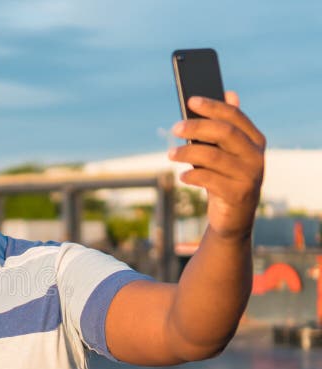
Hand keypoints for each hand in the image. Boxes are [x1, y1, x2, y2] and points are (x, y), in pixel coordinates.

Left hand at [168, 92, 265, 240]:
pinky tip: (182, 176)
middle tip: (174, 128)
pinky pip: (209, 180)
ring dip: (187, 153)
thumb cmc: (226, 177)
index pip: (234, 116)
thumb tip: (230, 93)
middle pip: (224, 133)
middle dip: (197, 127)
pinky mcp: (238, 194)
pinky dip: (192, 175)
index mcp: (255, 140)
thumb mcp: (228, 152)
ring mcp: (249, 176)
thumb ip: (227, 126)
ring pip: (213, 156)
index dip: (212, 106)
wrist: (234, 217)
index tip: (190, 100)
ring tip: (170, 154)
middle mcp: (256, 156)